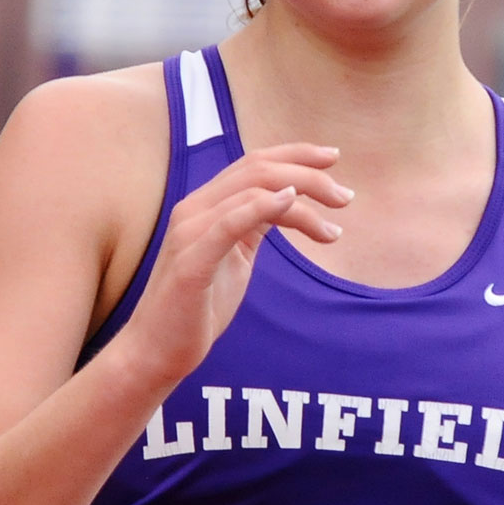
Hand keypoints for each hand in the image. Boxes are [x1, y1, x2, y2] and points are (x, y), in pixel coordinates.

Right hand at [119, 142, 351, 383]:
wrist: (157, 350)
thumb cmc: (197, 307)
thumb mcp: (234, 257)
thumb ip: (253, 228)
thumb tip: (287, 205)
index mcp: (206, 205)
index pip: (254, 163)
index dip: (295, 154)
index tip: (333, 158)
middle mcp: (195, 208)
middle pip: (258, 169)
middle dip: (309, 175)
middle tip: (346, 197)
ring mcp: (190, 231)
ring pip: (251, 190)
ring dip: (301, 198)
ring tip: (334, 225)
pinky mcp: (191, 261)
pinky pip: (229, 222)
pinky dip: (262, 206)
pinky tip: (290, 203)